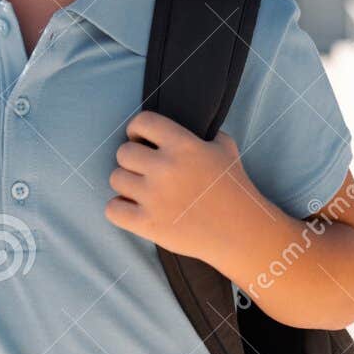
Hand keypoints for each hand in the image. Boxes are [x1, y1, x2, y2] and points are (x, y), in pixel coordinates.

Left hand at [104, 110, 258, 260]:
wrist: (241, 232)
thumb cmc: (234, 189)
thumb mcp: (225, 148)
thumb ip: (203, 133)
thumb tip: (183, 128)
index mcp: (184, 145)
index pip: (142, 121)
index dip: (137, 129)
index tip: (142, 140)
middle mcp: (166, 168)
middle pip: (123, 152)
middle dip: (132, 160)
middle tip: (144, 170)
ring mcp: (154, 197)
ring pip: (115, 178)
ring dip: (126, 183)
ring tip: (141, 190)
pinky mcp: (148, 224)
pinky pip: (112, 209)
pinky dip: (119, 208)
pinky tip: (133, 208)